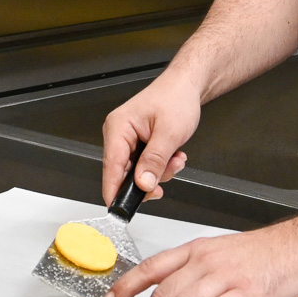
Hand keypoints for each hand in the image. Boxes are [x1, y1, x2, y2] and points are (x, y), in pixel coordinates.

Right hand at [101, 77, 197, 204]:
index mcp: (118, 128)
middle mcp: (118, 135)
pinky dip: (161, 165)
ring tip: (175, 157)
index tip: (120, 209)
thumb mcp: (169, 133)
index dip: (115, 191)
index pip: (111, 167)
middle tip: (169, 170)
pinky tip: (173, 155)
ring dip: (160, 171)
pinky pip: (145, 166)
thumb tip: (143, 184)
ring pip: (138, 173)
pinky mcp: (137, 144)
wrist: (186, 86)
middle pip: (125, 174)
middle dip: (150, 178)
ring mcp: (127, 140)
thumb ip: (155, 161)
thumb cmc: (176, 98)